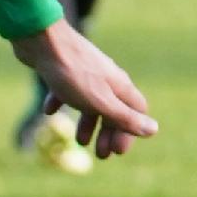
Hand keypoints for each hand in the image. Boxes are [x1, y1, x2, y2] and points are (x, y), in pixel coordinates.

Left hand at [5, 20, 157, 158]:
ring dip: (87, 123)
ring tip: (79, 141)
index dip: (130, 132)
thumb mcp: (101, 102)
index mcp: (119, 86)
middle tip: (100, 155)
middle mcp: (106, 78)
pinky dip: (60, 102)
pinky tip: (49, 112)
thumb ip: (125, 117)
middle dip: (108, 133)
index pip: (136, 111)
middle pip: (114, 109)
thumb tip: (154, 130)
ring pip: (91, 102)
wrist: (42, 41)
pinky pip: (65, 89)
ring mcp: (84, 72)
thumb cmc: (73, 74)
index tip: (118, 151)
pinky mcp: (63, 69)